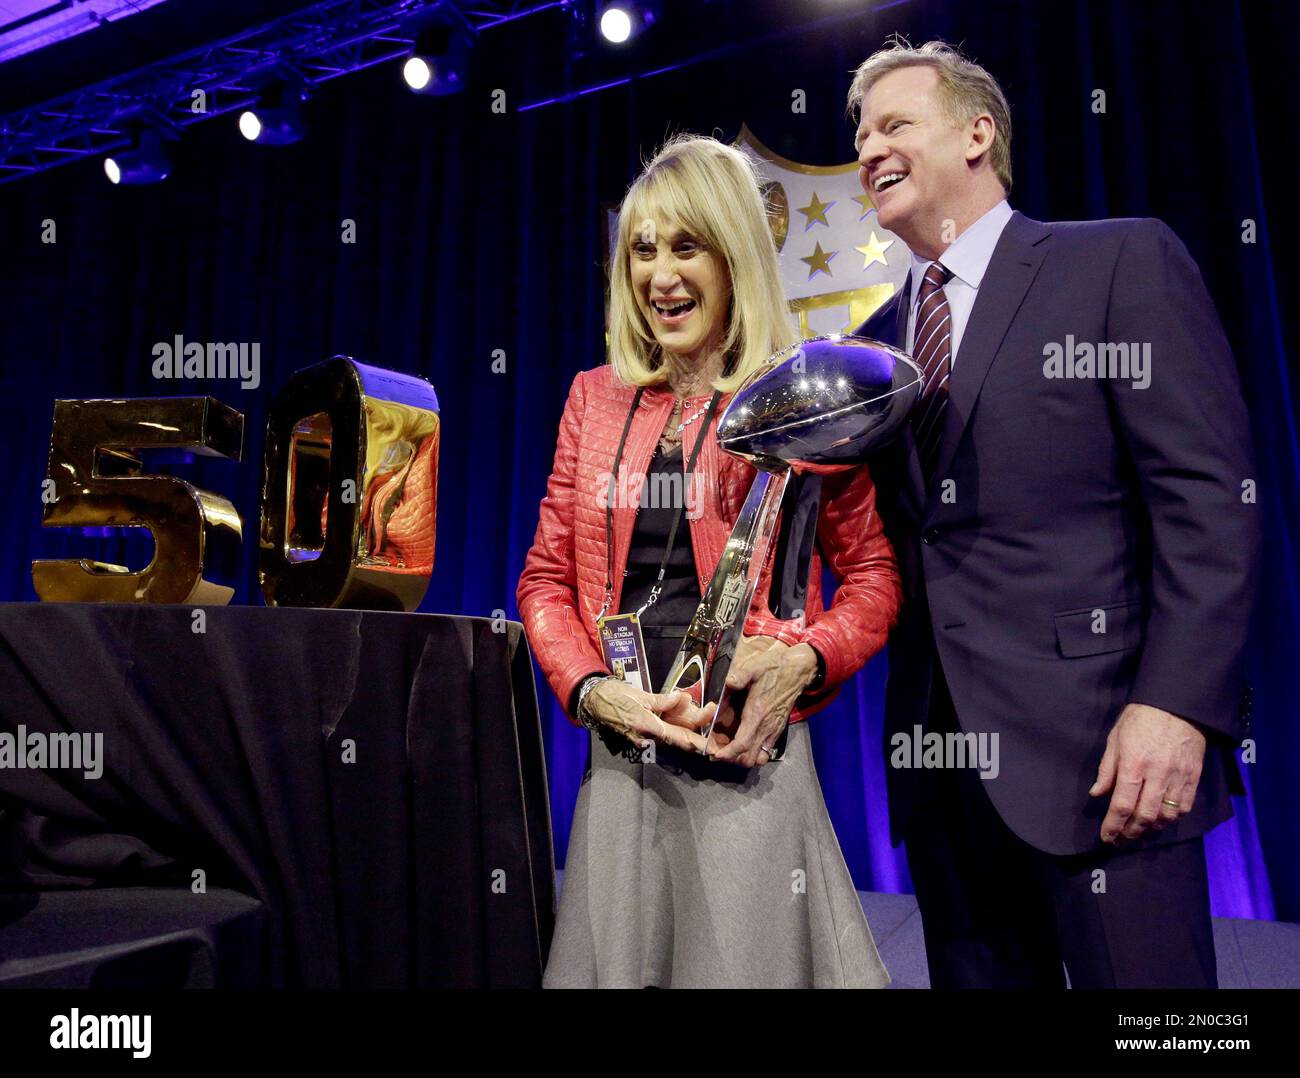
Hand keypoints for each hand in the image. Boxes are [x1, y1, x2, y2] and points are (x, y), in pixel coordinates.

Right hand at [585, 679, 712, 754]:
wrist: (595, 701)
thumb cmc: (615, 695)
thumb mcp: (640, 695)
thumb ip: (662, 700)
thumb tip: (681, 698)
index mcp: (648, 726)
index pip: (678, 737)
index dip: (696, 743)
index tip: (711, 747)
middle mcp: (649, 736)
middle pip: (679, 738)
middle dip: (699, 737)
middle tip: (716, 735)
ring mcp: (646, 736)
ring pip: (674, 735)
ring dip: (690, 731)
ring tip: (709, 729)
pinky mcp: (645, 732)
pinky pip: (666, 731)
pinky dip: (678, 728)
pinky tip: (690, 722)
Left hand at [708, 637, 819, 766]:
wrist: (797, 670)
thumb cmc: (774, 668)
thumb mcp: (754, 667)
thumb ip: (740, 676)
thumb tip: (728, 683)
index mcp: (757, 714)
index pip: (742, 744)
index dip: (728, 753)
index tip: (715, 754)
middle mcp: (767, 727)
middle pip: (748, 758)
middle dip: (731, 759)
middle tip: (718, 751)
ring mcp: (773, 730)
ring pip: (757, 758)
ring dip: (742, 758)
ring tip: (729, 750)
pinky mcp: (777, 730)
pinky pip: (765, 751)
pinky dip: (753, 754)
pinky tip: (743, 744)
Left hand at [1090, 702, 1206, 843]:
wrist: (1177, 704)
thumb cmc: (1140, 718)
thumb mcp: (1115, 738)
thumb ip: (1107, 769)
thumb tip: (1097, 794)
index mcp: (1134, 763)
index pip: (1122, 804)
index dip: (1113, 825)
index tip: (1106, 837)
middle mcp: (1158, 773)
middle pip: (1145, 815)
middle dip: (1131, 832)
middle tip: (1121, 839)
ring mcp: (1179, 776)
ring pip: (1166, 816)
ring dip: (1151, 829)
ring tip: (1139, 830)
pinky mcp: (1194, 776)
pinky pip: (1185, 807)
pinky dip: (1172, 819)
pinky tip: (1161, 820)